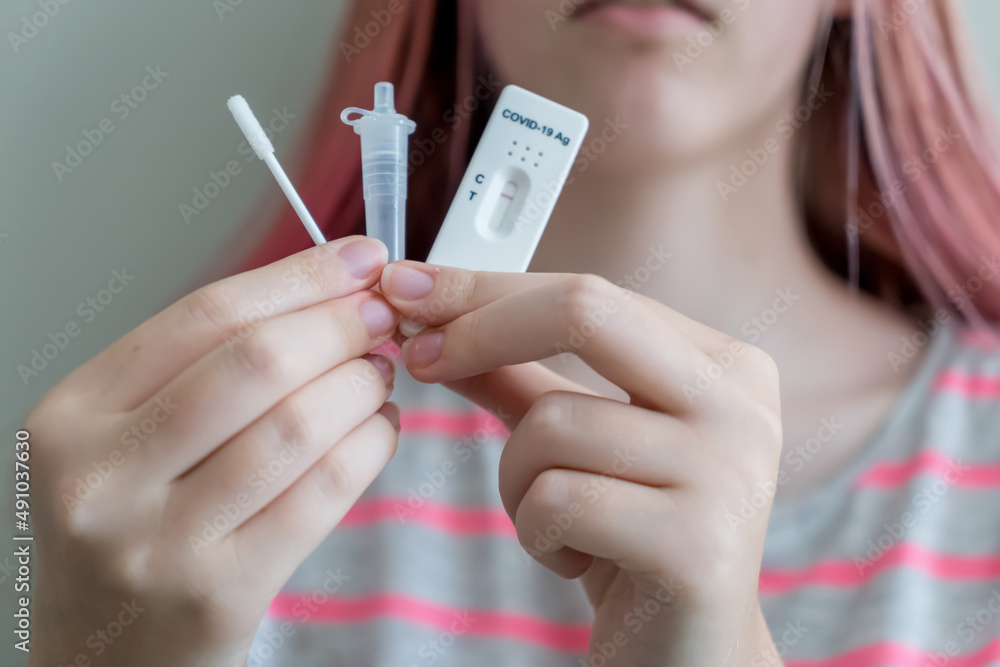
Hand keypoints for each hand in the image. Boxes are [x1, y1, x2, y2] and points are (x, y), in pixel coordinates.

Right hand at [27, 236, 400, 666]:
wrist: (105, 660)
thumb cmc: (126, 536)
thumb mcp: (125, 440)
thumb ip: (203, 368)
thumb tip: (322, 290)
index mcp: (73, 417)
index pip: (203, 315)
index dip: (298, 278)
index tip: (358, 259)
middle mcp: (104, 477)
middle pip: (256, 362)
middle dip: (339, 326)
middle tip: (381, 318)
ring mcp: (161, 542)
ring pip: (298, 425)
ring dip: (362, 385)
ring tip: (380, 375)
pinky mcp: (223, 593)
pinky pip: (323, 493)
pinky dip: (370, 447)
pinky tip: (380, 431)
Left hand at [381, 262, 782, 665]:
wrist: (685, 655)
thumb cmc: (628, 541)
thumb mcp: (572, 444)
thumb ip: (518, 375)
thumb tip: (435, 314)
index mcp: (723, 366)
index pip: (591, 294)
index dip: (489, 289)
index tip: (411, 289)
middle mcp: (740, 405)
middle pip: (585, 311)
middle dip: (480, 328)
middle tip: (416, 356)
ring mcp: (729, 472)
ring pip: (552, 425)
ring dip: (515, 479)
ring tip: (552, 521)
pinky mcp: (698, 545)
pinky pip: (557, 502)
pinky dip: (535, 532)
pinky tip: (571, 557)